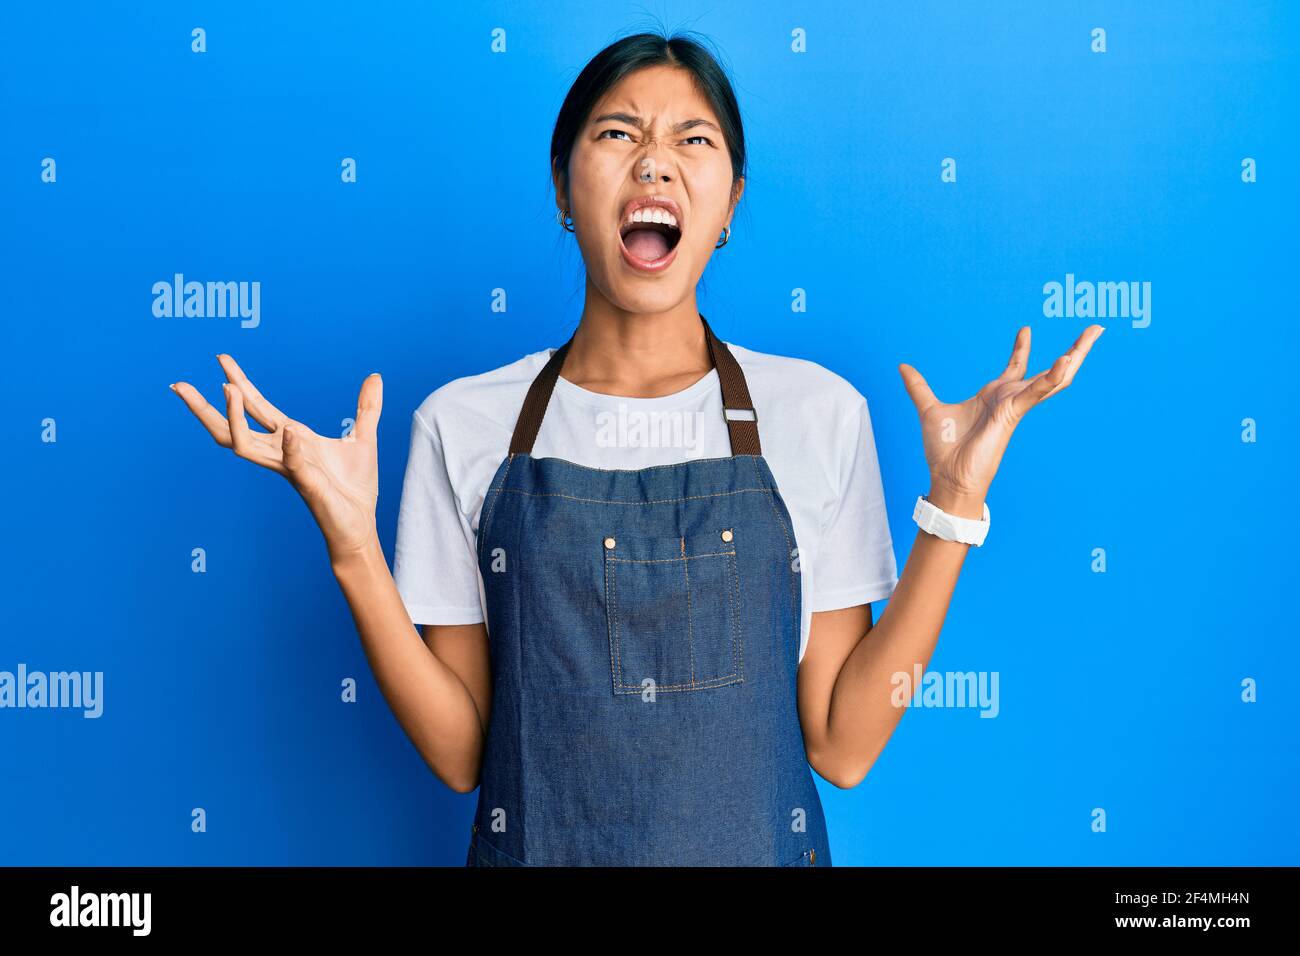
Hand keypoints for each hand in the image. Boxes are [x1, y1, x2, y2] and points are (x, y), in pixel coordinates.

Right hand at [170, 354, 382, 560]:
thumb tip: (375, 376)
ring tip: (227, 389)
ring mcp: (290, 469)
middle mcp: (281, 454)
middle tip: (179, 384)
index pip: (257, 407)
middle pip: (232, 427)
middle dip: (204, 407)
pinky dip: (290, 446)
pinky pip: (293, 462)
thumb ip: (366, 407)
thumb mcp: (363, 438)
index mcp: (292, 439)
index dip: (239, 383)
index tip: (221, 359)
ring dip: (234, 418)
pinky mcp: (308, 485)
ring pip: (245, 445)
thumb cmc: (355, 487)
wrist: (360, 526)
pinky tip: (288, 429)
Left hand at [898, 325, 1103, 517]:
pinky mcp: (1012, 414)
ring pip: (1053, 378)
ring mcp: (1014, 406)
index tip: (1026, 328)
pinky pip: (1036, 392)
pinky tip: (1066, 361)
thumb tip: (902, 367)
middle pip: (1048, 370)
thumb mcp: (929, 409)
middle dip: (1074, 351)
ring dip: (1074, 357)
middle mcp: (1009, 400)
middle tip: (1095, 329)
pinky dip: (1051, 376)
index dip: (1021, 348)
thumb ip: (918, 387)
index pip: (1015, 367)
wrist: (947, 479)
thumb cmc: (944, 452)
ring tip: (1093, 335)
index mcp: (994, 396)